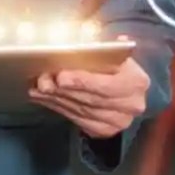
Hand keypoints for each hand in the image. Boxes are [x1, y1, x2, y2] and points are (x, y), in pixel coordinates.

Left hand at [28, 58, 149, 138]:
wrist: (129, 88)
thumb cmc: (118, 64)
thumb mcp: (116, 51)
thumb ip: (106, 48)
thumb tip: (99, 44)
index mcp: (137, 82)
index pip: (107, 85)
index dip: (83, 81)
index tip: (61, 77)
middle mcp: (131, 106)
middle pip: (91, 99)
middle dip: (63, 90)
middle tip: (42, 80)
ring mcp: (118, 121)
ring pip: (81, 110)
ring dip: (56, 99)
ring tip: (38, 87)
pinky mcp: (104, 130)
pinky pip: (77, 119)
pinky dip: (58, 107)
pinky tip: (44, 97)